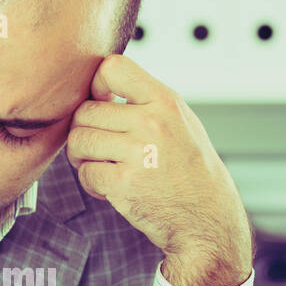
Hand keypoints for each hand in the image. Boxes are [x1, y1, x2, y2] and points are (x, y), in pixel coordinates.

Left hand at [66, 54, 252, 285]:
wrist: (206, 217)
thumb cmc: (188, 169)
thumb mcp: (179, 121)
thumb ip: (145, 100)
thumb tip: (98, 84)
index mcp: (165, 101)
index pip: (112, 67)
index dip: (97, 85)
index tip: (105, 105)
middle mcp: (152, 123)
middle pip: (85, 111)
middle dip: (85, 131)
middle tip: (99, 148)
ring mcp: (138, 153)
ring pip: (79, 141)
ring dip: (81, 157)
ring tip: (102, 165)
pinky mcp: (125, 184)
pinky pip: (85, 173)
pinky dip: (90, 183)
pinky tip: (109, 187)